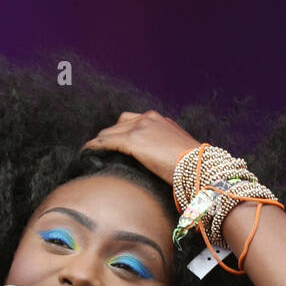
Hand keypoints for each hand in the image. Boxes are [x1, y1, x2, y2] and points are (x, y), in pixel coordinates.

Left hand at [80, 110, 200, 185]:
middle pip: (117, 125)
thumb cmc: (191, 166)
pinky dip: (95, 147)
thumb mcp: (175, 151)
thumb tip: (156, 164)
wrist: (198, 166)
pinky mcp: (134, 141)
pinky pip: (106, 142)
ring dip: (99, 143)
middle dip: (107, 138)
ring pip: (108, 132)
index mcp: (158, 120)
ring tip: (90, 154)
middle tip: (98, 153)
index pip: (130, 122)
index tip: (111, 146)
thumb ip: (162, 151)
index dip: (119, 134)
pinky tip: (87, 154)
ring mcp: (140, 128)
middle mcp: (148, 118)